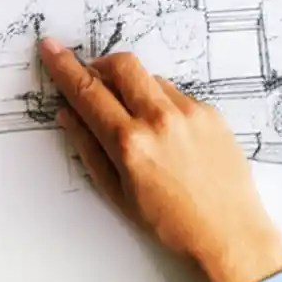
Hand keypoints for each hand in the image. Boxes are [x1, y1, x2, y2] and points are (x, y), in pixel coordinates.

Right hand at [39, 39, 281, 281]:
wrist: (229, 232)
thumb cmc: (170, 223)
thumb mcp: (117, 194)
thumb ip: (89, 148)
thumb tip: (68, 114)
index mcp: (130, 143)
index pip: (88, 92)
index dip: (65, 67)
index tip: (52, 49)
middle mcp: (160, 119)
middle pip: (123, 65)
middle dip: (102, 65)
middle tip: (94, 80)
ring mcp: (190, 112)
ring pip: (151, 79)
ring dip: (135, 89)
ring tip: (138, 124)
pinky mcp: (212, 113)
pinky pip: (178, 95)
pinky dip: (163, 105)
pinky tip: (169, 137)